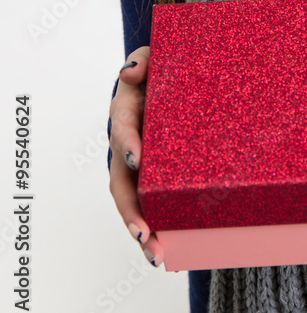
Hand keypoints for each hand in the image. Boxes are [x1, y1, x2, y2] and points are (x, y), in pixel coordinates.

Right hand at [108, 47, 163, 267]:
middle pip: (121, 181)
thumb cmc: (164, 69)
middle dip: (130, 209)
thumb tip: (130, 71)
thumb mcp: (154, 56)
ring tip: (158, 256)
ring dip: (142, 230)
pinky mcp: (158, 177)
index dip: (127, 142)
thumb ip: (143, 59)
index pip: (122, 127)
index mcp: (127, 112)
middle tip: (143, 233)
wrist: (179, 81)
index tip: (137, 157)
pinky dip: (159, 230)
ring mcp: (141, 165)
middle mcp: (129, 144)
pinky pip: (154, 206)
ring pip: (134, 202)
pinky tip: (172, 253)